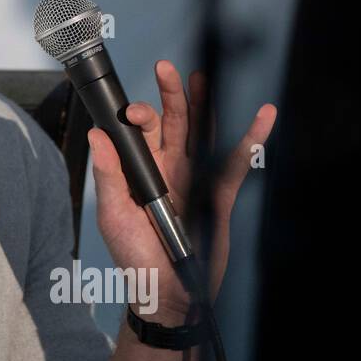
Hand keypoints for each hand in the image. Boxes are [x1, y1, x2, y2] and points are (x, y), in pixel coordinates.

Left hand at [88, 60, 276, 320]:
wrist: (167, 292)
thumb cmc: (134, 255)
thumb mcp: (113, 215)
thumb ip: (108, 175)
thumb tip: (97, 136)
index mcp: (139, 170)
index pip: (139, 132)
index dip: (138, 117)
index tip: (133, 112)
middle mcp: (168, 167)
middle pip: (171, 122)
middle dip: (170, 95)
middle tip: (166, 68)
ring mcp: (195, 177)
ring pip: (201, 132)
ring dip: (203, 104)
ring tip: (201, 75)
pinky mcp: (219, 194)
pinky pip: (237, 162)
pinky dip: (253, 137)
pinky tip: (263, 115)